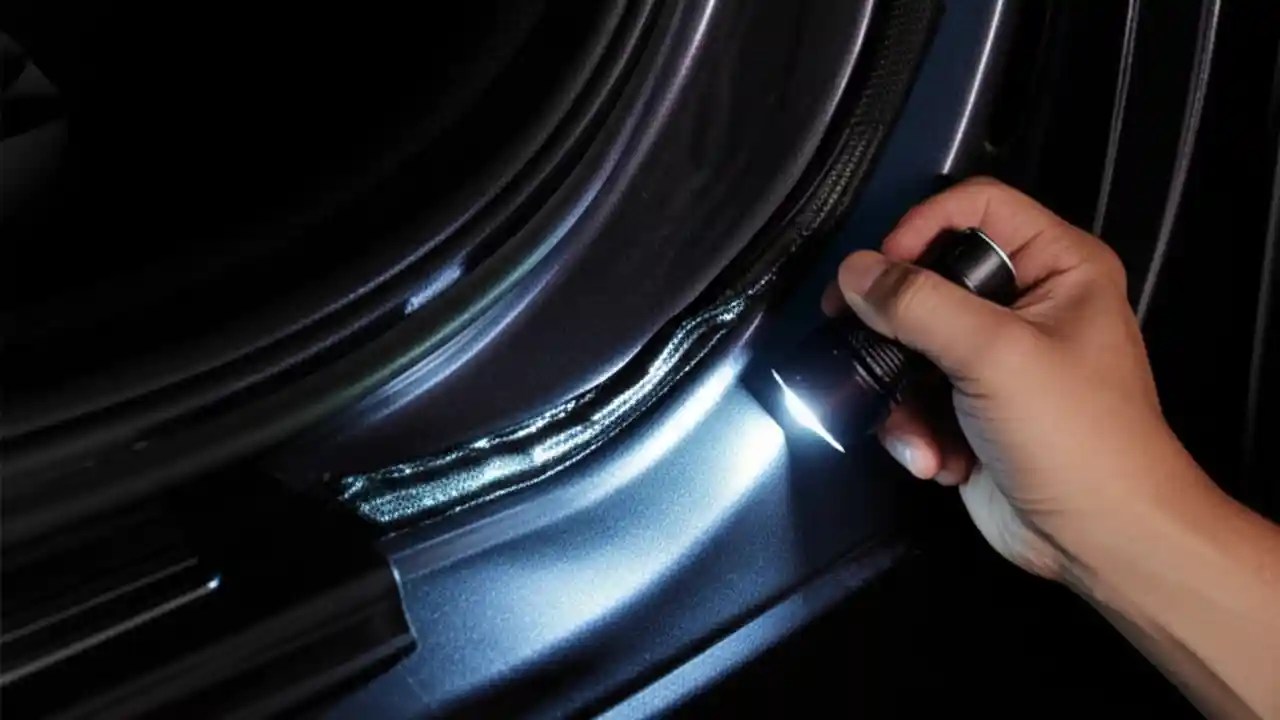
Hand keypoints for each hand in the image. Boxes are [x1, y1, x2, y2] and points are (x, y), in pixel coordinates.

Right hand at [829, 177, 1195, 579]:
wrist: (1102, 542)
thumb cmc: (1076, 437)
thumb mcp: (994, 355)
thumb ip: (918, 304)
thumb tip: (854, 271)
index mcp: (1059, 267)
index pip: (978, 206)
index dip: (923, 227)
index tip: (882, 270)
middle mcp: (1028, 304)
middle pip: (933, 277)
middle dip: (895, 323)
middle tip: (854, 334)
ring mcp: (996, 359)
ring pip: (912, 344)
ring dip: (902, 393)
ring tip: (920, 433)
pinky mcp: (971, 408)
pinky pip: (915, 396)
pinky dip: (916, 431)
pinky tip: (937, 461)